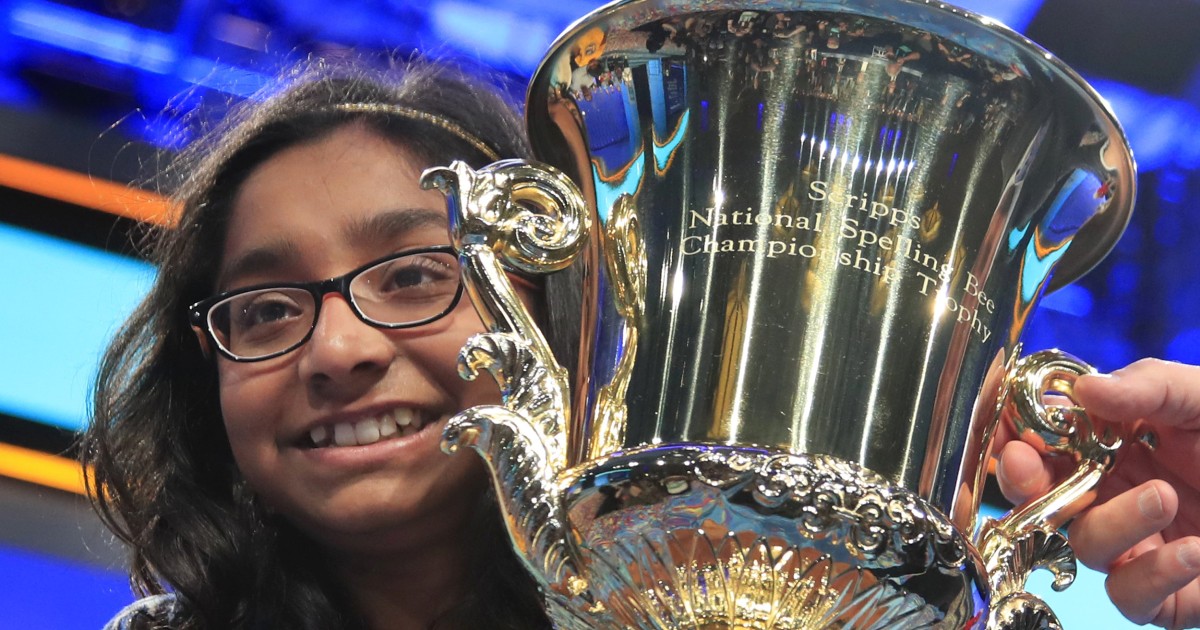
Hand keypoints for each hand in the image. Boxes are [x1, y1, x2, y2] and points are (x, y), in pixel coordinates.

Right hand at [996, 358, 1199, 627]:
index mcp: (1121, 444)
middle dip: (1030, 486)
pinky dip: (1153, 572)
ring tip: (1165, 499)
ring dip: (1113, 522)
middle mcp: (1122, 494)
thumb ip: (1149, 386)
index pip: (1047, 444)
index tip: (1011, 433)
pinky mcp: (1170, 594)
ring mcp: (1144, 545)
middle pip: (1044, 499)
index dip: (1018, 440)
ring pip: (1084, 546)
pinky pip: (1130, 594)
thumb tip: (1081, 390)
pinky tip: (1191, 548)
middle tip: (1031, 469)